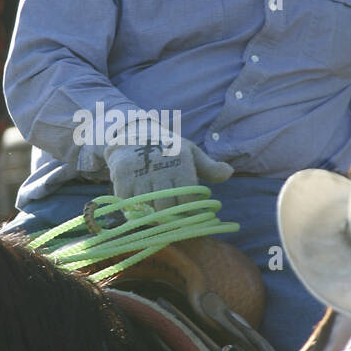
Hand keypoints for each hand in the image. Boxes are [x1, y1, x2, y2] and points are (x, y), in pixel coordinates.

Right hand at [104, 139, 232, 207]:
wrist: (132, 133)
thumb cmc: (168, 147)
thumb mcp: (190, 152)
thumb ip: (209, 167)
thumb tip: (229, 172)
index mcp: (181, 162)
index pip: (187, 199)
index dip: (188, 211)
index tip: (187, 214)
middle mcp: (160, 168)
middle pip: (165, 208)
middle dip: (168, 216)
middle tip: (170, 217)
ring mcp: (139, 173)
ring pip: (146, 208)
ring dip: (150, 214)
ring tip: (154, 211)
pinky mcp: (121, 177)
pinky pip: (128, 204)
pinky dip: (133, 209)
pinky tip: (139, 203)